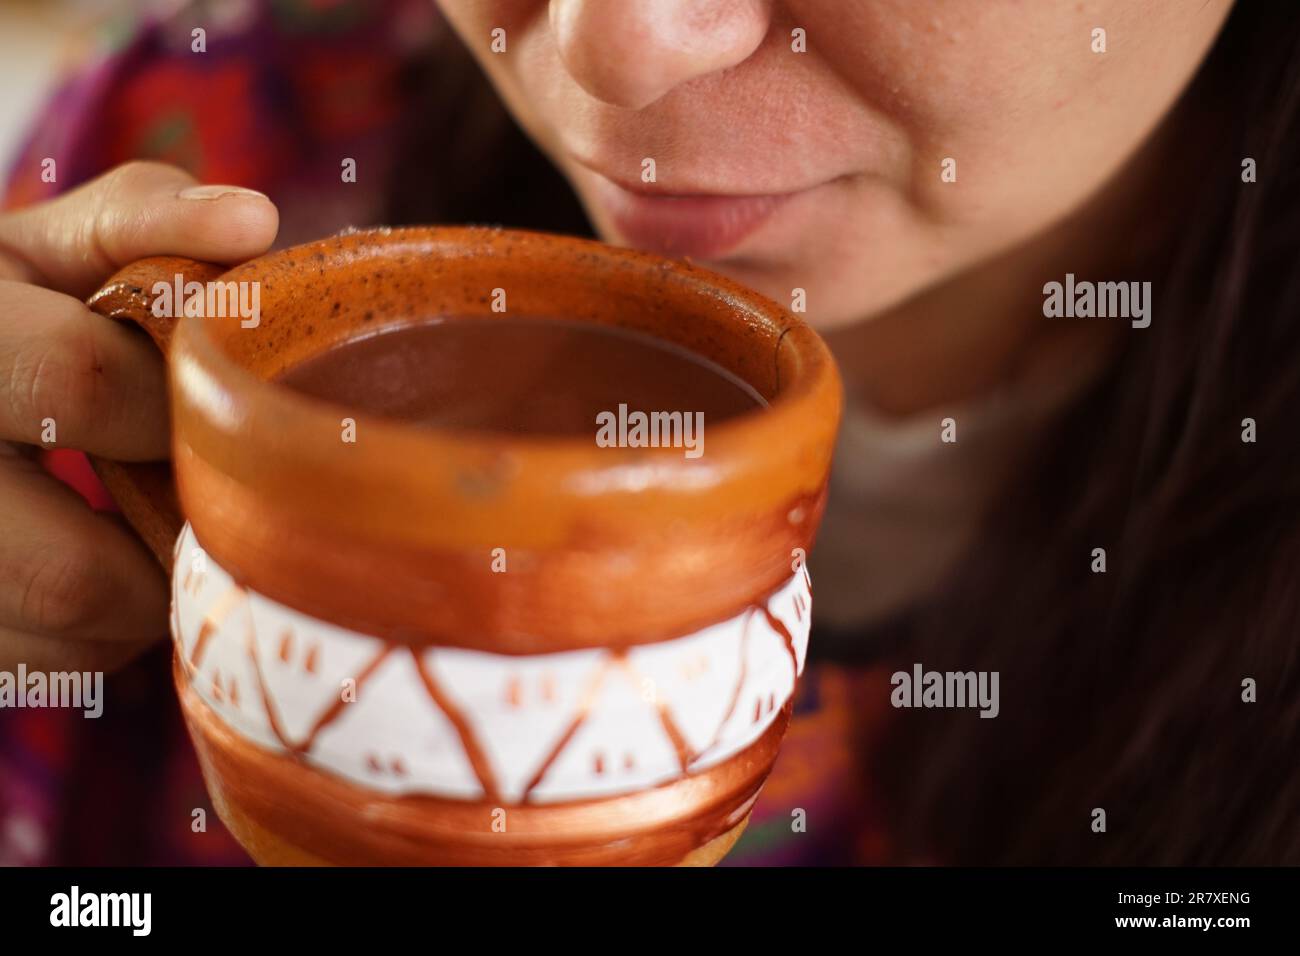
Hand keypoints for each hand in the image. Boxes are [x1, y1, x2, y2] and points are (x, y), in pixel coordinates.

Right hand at [0, 161, 277, 672]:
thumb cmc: (1, 317)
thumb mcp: (42, 250)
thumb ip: (140, 219)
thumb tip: (253, 220)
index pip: (80, 381)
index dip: (176, 408)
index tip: (210, 408)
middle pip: (69, 569)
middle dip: (168, 537)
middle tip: (202, 493)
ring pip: (63, 631)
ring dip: (145, 594)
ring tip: (153, 525)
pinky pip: (46, 663)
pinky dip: (103, 629)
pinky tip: (101, 562)